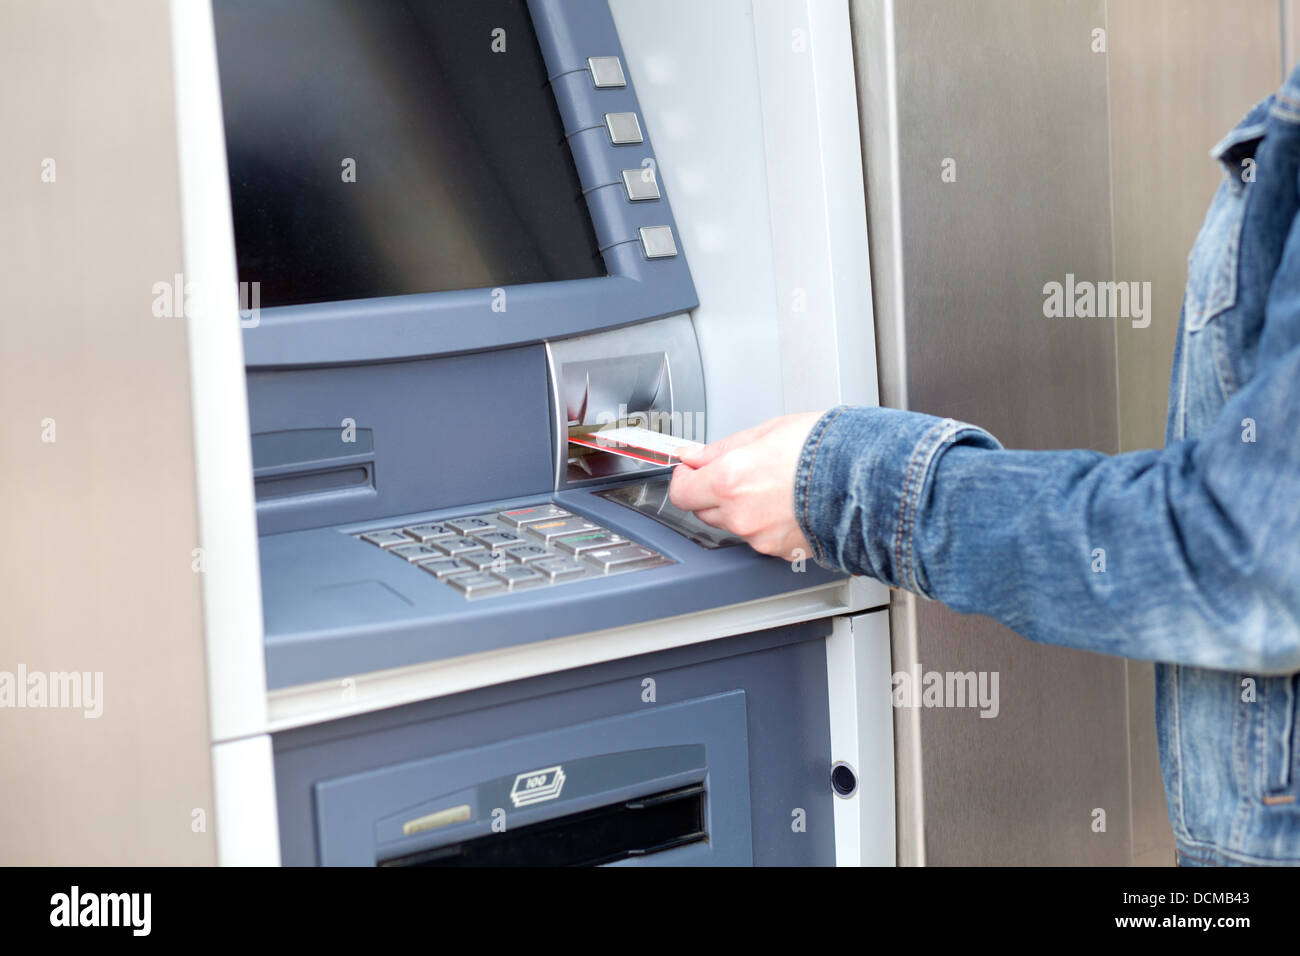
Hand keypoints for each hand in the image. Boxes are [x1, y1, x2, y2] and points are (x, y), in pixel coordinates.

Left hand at [668, 412, 824, 559]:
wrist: (871, 478)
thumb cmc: (828, 448)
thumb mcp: (768, 431)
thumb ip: (723, 448)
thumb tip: (695, 455)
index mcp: (730, 480)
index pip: (682, 491)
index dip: (684, 478)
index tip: (692, 468)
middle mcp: (741, 514)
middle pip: (704, 511)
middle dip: (712, 492)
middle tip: (736, 472)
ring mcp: (761, 538)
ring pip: (735, 525)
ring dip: (742, 508)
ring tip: (774, 484)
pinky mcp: (783, 552)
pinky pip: (762, 538)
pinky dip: (768, 523)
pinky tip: (789, 502)